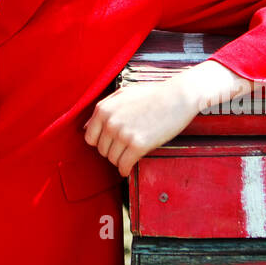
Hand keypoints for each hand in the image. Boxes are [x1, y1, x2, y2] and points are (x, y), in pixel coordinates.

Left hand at [84, 61, 252, 177]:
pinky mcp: (138, 145)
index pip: (90, 137)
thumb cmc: (153, 94)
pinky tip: (129, 169)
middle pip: (102, 150)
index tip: (111, 144)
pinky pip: (124, 165)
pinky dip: (125, 170)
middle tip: (124, 149)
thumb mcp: (123, 95)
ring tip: (130, 155)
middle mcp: (110, 122)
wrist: (178, 97)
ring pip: (112, 159)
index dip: (101, 142)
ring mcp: (123, 134)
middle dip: (112, 151)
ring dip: (120, 160)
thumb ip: (104, 109)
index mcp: (103, 109)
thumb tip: (87, 127)